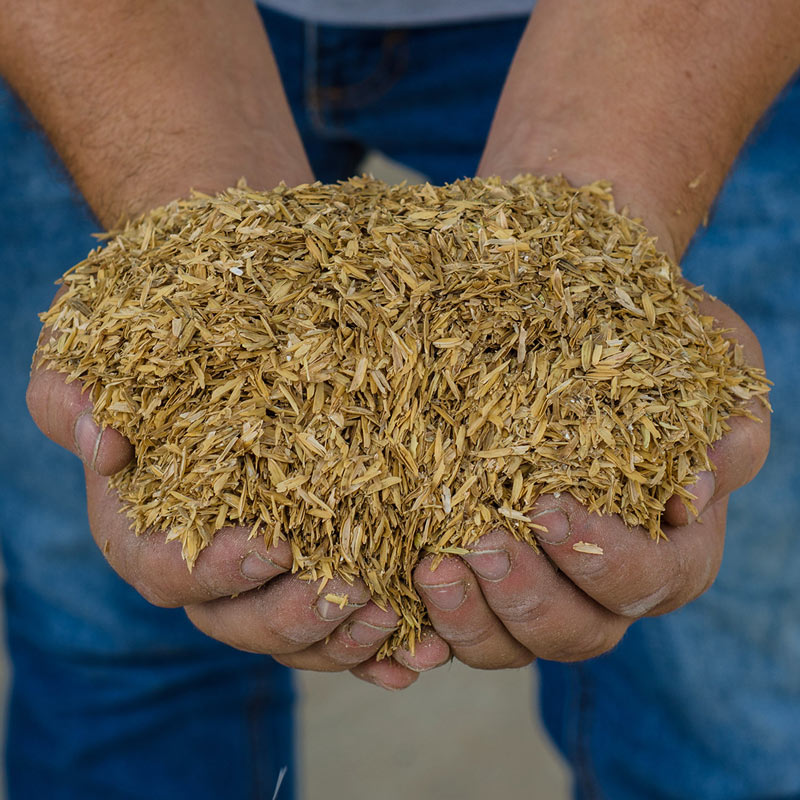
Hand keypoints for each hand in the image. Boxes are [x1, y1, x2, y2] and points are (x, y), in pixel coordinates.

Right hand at [26, 362, 449, 688]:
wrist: (211, 366)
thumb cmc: (151, 365)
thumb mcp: (92, 362)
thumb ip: (73, 398)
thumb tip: (105, 443)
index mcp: (144, 532)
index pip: (166, 571)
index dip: (217, 568)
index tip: (272, 542)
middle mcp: (204, 571)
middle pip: (237, 621)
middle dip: (293, 614)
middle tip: (350, 588)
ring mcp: (260, 584)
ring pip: (294, 636)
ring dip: (344, 639)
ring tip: (395, 614)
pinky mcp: (311, 580)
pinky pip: (339, 634)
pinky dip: (378, 651)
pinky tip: (418, 653)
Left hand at [413, 292, 769, 667]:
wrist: (585, 341)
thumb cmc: (656, 353)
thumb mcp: (710, 372)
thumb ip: (729, 430)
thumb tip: (696, 492)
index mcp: (669, 552)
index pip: (647, 582)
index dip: (600, 559)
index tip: (547, 507)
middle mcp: (602, 586)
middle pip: (575, 632)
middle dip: (525, 596)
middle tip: (477, 543)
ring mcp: (537, 589)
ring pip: (508, 644)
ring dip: (466, 618)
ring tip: (428, 565)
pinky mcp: (479, 581)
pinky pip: (450, 627)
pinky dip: (422, 627)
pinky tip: (388, 598)